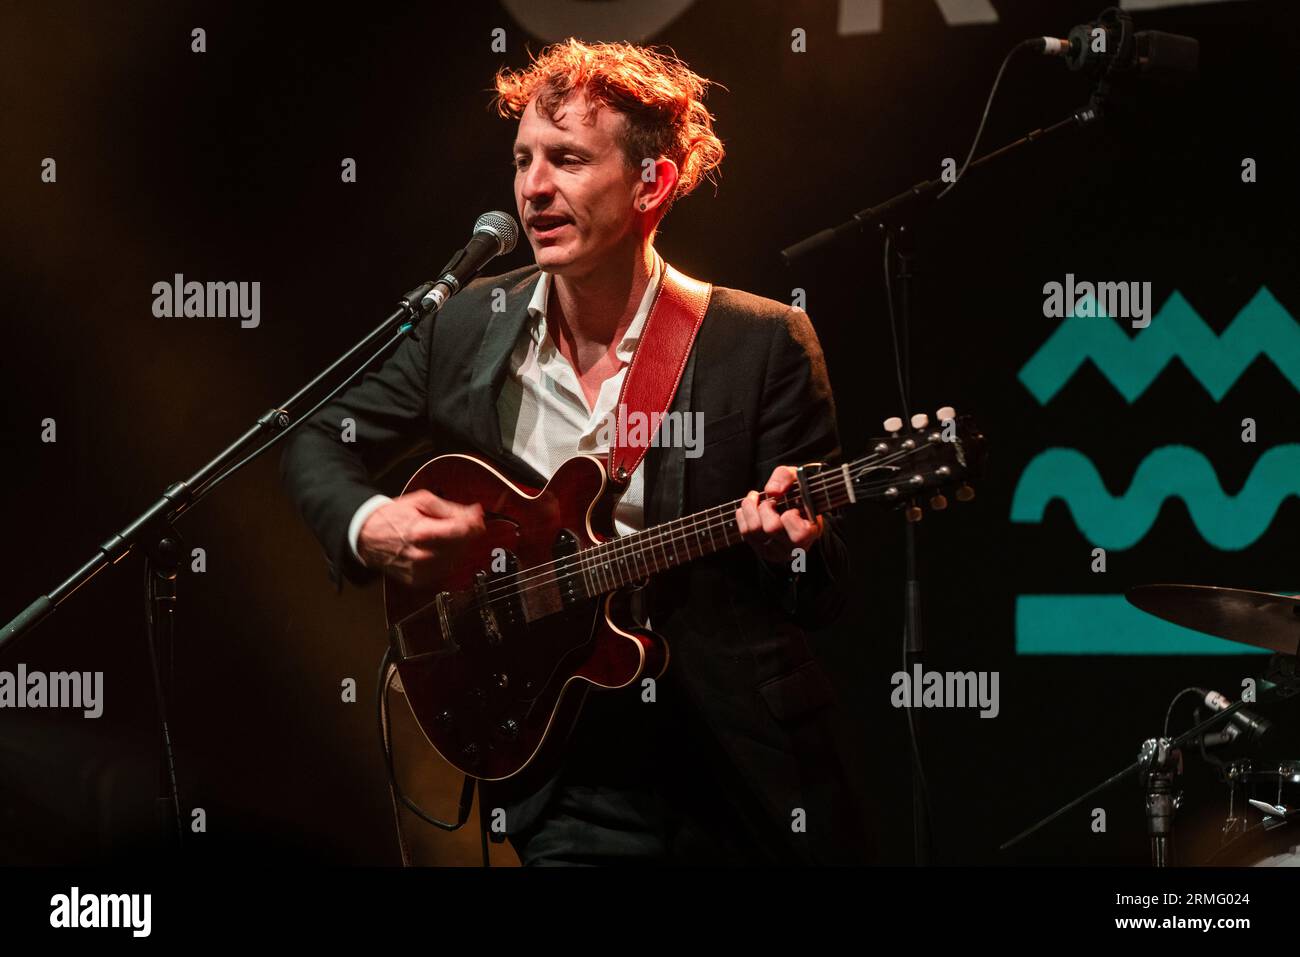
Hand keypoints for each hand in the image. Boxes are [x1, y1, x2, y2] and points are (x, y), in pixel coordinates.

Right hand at [357, 489, 485, 586]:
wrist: (367, 535)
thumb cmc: (392, 516)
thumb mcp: (421, 501)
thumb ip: (450, 509)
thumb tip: (473, 513)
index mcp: (421, 533)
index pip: (460, 532)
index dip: (473, 524)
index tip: (477, 519)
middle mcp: (421, 555)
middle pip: (461, 546)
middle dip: (466, 534)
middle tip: (462, 524)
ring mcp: (419, 570)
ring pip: (455, 560)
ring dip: (457, 547)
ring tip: (446, 535)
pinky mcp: (417, 580)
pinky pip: (444, 570)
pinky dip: (446, 559)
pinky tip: (437, 548)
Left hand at [735, 466, 825, 565]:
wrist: (796, 510)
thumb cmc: (798, 495)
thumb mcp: (797, 478)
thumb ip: (786, 477)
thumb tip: (771, 491)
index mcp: (810, 533)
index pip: (798, 532)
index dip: (790, 514)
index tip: (792, 508)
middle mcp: (793, 547)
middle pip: (771, 528)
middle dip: (766, 507)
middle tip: (771, 501)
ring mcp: (776, 551)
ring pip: (753, 530)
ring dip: (750, 508)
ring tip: (755, 499)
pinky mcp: (762, 551)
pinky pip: (744, 532)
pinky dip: (743, 514)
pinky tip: (751, 508)